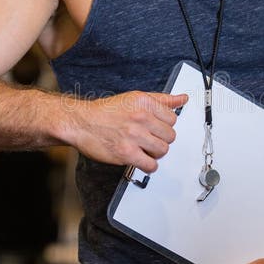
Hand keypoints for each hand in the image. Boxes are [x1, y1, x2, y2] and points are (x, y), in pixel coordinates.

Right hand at [67, 90, 187, 171]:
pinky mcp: (126, 153)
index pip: (172, 118)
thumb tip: (182, 99)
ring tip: (145, 149)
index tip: (156, 128)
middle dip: (161, 139)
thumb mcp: (134, 98)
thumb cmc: (105, 112)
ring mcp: (134, 136)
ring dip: (155, 153)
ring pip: (163, 150)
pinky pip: (150, 165)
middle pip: (170, 135)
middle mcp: (140, 117)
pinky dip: (148, 166)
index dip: (164, 125)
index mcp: (144, 102)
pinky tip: (141, 160)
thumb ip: (160, 99)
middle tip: (149, 139)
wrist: (81, 122)